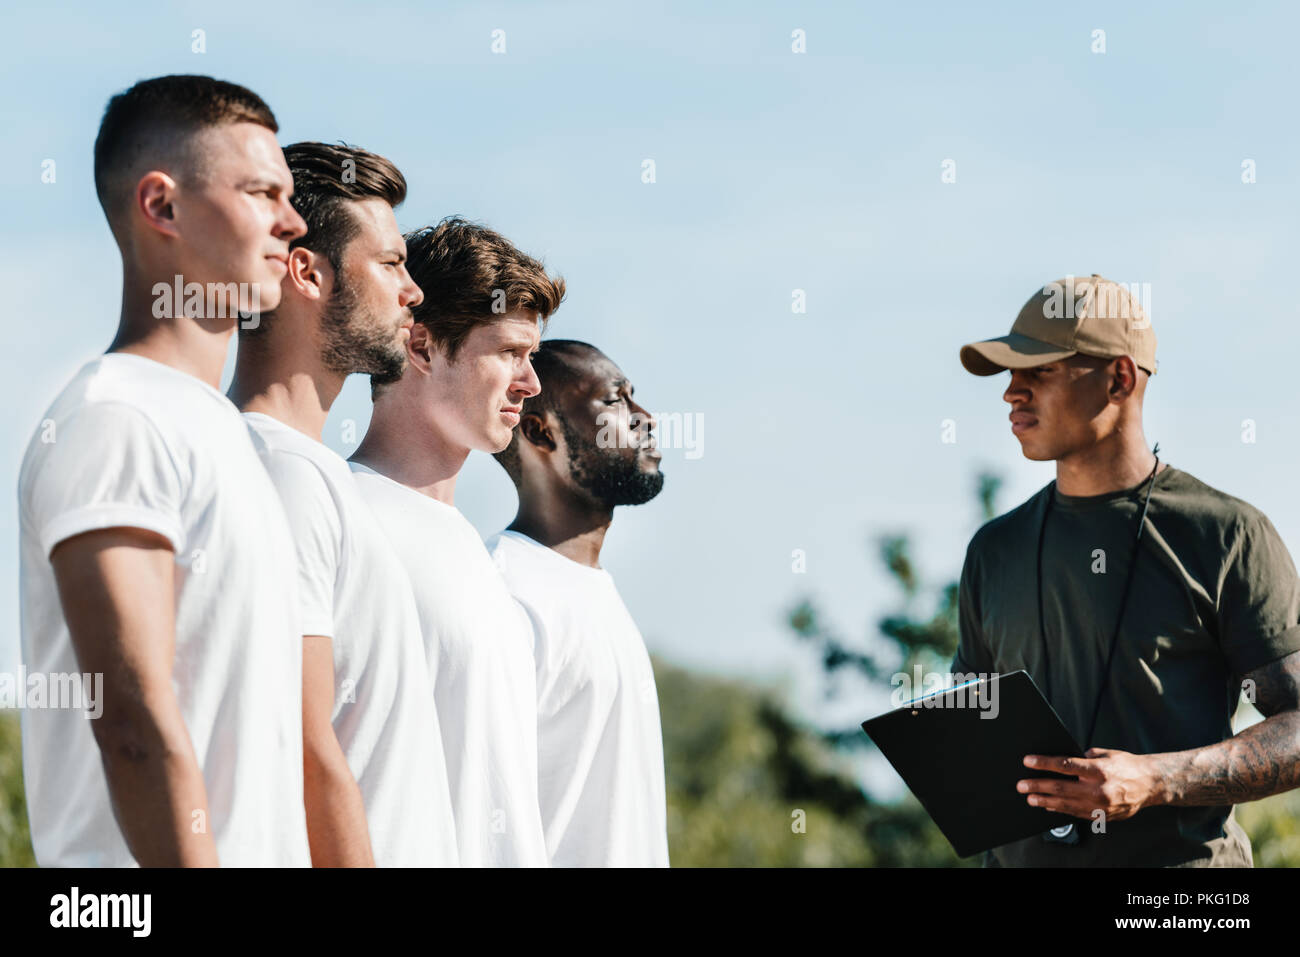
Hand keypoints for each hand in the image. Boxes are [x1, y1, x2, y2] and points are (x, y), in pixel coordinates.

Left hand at [1017, 747, 1164, 821]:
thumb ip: (1084, 757)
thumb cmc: (1127, 766)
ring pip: (1066, 805)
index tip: (1028, 761)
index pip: (1065, 765)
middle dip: (1038, 786)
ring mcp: (1101, 806)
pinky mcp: (1103, 816)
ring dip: (1045, 802)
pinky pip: (1077, 814)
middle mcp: (1099, 789)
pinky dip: (1061, 810)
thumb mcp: (1106, 753)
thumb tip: (1063, 761)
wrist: (1151, 784)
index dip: (1044, 763)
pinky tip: (1049, 806)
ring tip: (1030, 798)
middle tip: (1022, 785)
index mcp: (1099, 770)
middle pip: (1061, 788)